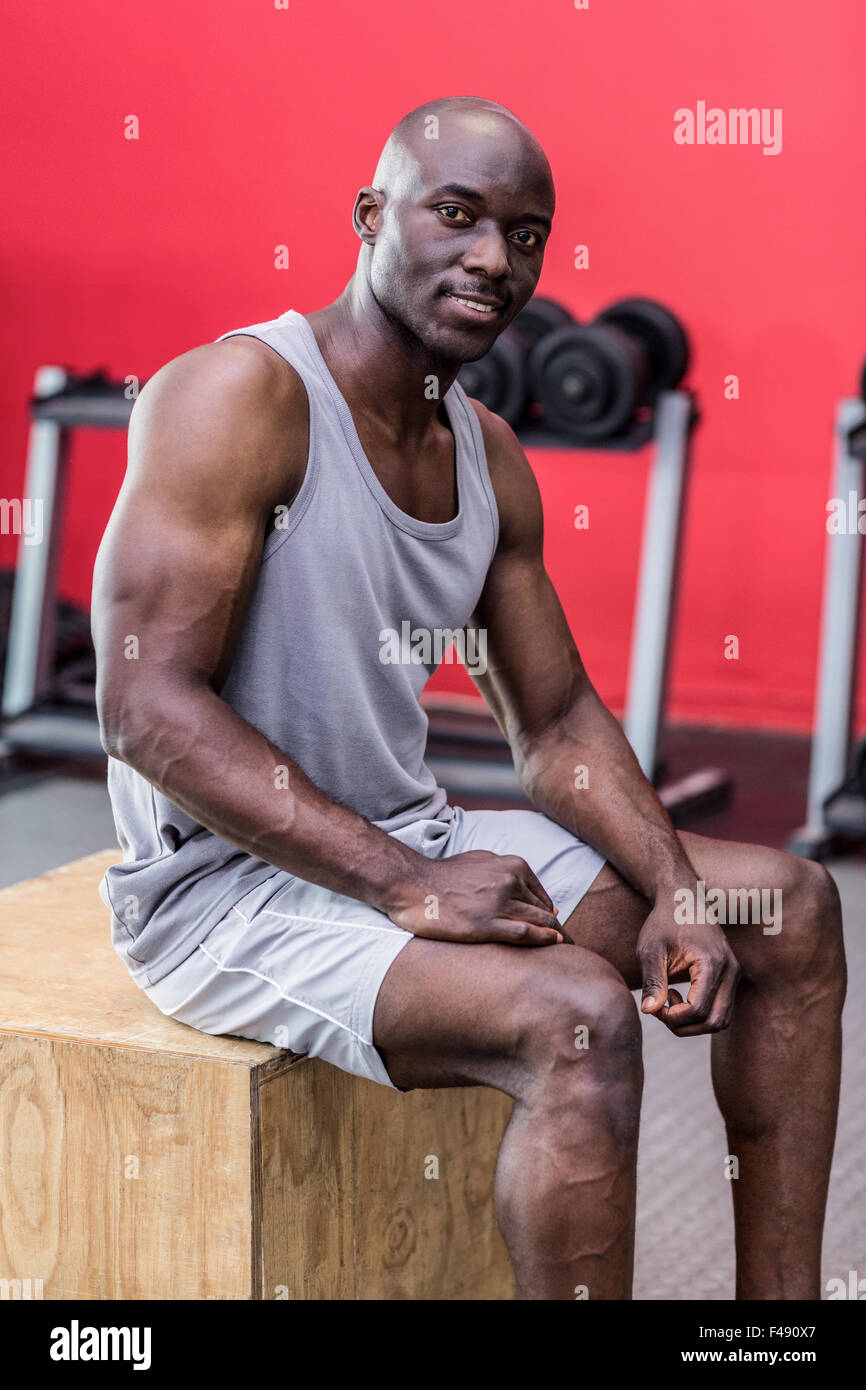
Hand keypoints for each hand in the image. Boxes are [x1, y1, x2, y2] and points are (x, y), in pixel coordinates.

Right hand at [386, 850, 562, 945]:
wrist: (411, 884)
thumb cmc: (445, 875)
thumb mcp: (483, 861)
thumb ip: (509, 874)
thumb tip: (532, 891)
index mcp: (513, 866)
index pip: (544, 899)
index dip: (552, 921)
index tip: (559, 937)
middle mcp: (511, 881)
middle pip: (547, 913)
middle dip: (560, 934)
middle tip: (572, 952)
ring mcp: (499, 903)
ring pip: (541, 924)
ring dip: (556, 941)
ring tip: (566, 960)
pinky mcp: (485, 924)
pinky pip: (525, 934)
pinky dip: (542, 941)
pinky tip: (551, 949)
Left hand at [637, 896, 740, 1035]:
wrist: (683, 899)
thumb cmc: (664, 922)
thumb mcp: (651, 950)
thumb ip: (652, 981)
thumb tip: (649, 1012)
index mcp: (712, 962)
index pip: (698, 1009)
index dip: (672, 1017)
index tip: (654, 1005)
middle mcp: (730, 970)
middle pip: (715, 1021)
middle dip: (684, 1026)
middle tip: (660, 1009)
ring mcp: (735, 974)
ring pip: (722, 1020)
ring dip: (693, 1023)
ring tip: (669, 1000)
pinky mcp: (731, 977)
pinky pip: (722, 1009)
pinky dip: (701, 1014)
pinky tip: (680, 996)